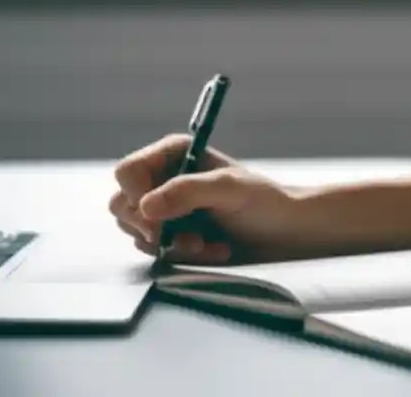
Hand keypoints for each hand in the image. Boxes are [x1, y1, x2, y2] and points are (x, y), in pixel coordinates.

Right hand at [108, 134, 302, 263]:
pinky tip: (214, 250)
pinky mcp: (173, 236)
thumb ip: (188, 192)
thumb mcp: (230, 189)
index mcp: (172, 155)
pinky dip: (183, 255)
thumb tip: (146, 207)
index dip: (135, 195)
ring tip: (206, 244)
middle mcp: (163, 179)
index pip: (128, 171)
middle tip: (178, 238)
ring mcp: (166, 210)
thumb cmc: (266, 202)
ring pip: (136, 231)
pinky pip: (157, 251)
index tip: (154, 217)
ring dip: (169, 244)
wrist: (287, 233)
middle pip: (123, 204)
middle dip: (149, 226)